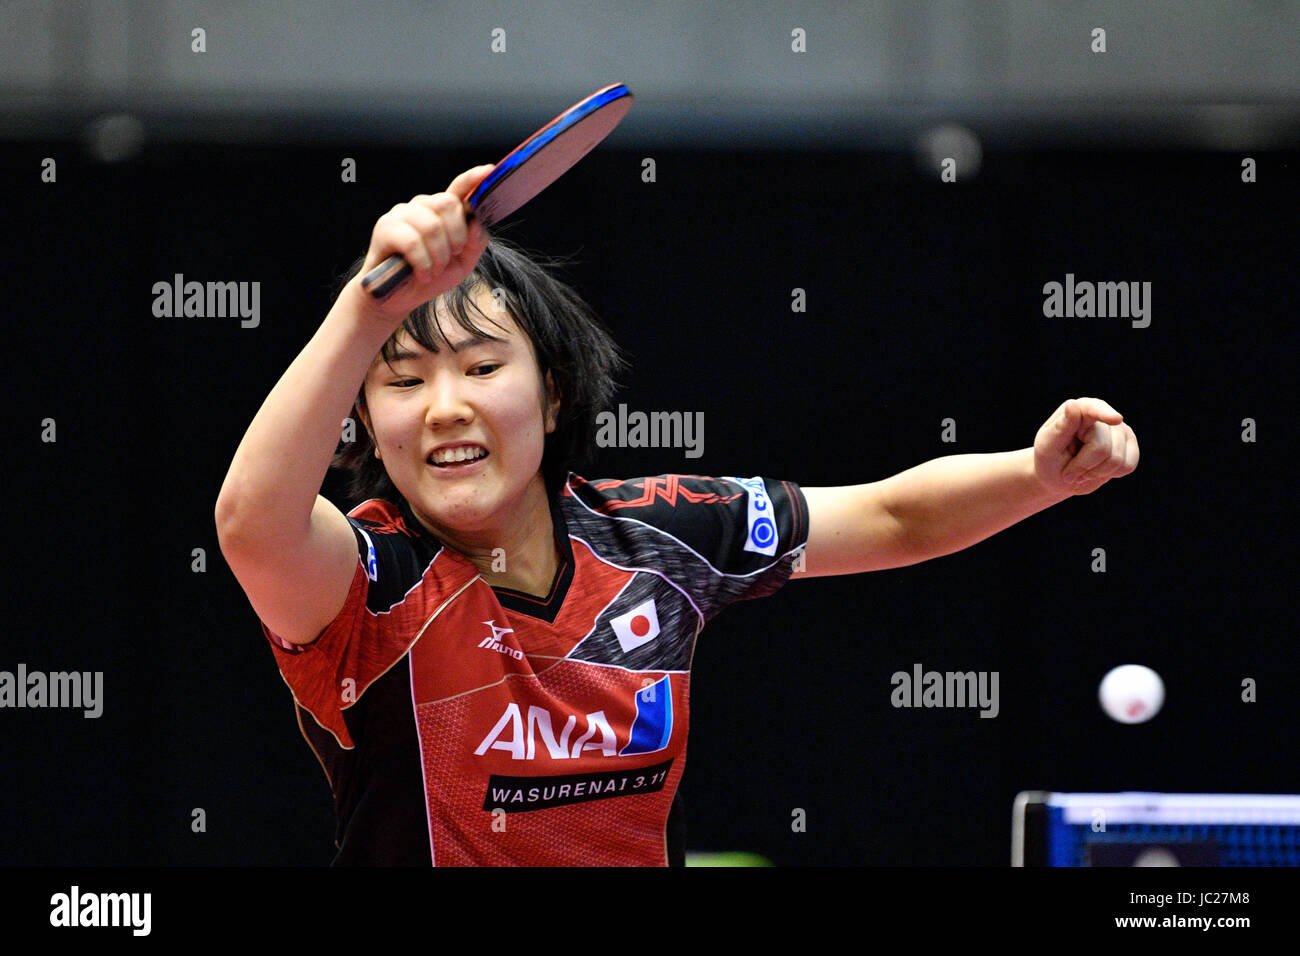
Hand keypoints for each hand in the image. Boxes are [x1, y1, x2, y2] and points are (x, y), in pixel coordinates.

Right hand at [353, 164, 494, 323]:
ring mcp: (401, 214)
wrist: (399, 298)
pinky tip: (422, 274)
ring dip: (439, 256)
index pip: (459, 189)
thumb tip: (478, 223)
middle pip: (448, 204)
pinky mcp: (385, 228)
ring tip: (433, 271)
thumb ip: (476, 243)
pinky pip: (412, 241)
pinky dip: (423, 264)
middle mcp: (421, 206)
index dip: (473, 179)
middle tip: (450, 257)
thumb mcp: (462, 264)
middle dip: (456, 236)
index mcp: (441, 212)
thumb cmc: (430, 277)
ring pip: (431, 225)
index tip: (489, 170)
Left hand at [1033, 397, 1139, 495]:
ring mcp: (1119, 429)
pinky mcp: (1130, 445)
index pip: (1092, 409)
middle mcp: (1102, 415)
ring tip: (1080, 472)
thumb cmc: (1049, 460)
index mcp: (1078, 409)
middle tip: (1067, 473)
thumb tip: (1073, 405)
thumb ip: (1061, 427)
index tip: (1116, 419)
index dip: (1104, 414)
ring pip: (1116, 459)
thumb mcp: (1047, 446)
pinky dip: (1109, 474)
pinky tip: (1096, 470)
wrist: (1058, 478)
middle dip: (1082, 466)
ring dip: (1094, 473)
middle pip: (1101, 447)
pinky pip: (1128, 465)